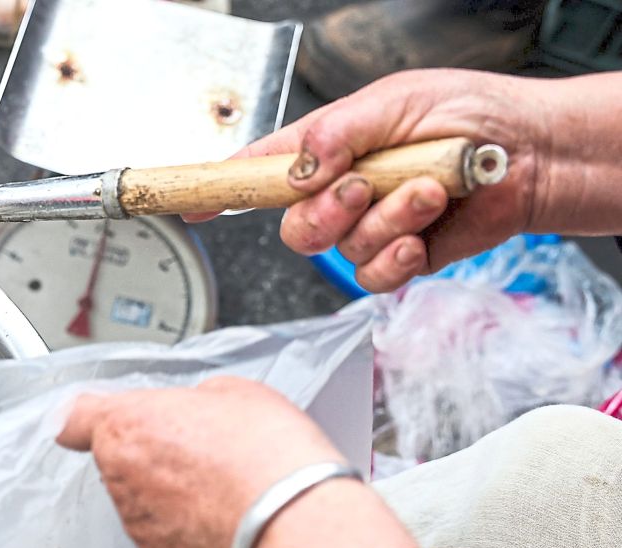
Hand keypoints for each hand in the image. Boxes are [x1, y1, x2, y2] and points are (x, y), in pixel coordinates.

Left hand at [59, 376, 417, 547]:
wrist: (295, 520)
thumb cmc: (268, 452)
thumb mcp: (235, 392)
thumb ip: (194, 400)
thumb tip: (196, 411)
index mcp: (126, 427)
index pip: (73, 420)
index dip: (87, 418)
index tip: (94, 418)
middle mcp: (121, 480)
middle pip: (122, 464)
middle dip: (155, 458)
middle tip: (204, 453)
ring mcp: (139, 528)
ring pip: (146, 506)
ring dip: (175, 499)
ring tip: (227, 490)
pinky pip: (171, 544)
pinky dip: (194, 536)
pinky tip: (231, 523)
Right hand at [186, 69, 576, 291]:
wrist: (529, 156)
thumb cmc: (469, 113)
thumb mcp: (394, 102)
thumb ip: (336, 134)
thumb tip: (297, 169)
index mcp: (328, 148)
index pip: (258, 170)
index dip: (222, 187)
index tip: (190, 202)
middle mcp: (341, 191)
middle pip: (290, 225)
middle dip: (324, 211)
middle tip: (363, 186)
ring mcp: (368, 227)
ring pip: (336, 250)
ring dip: (385, 220)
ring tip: (426, 190)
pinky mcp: (398, 258)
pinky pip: (371, 274)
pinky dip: (398, 254)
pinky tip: (424, 231)